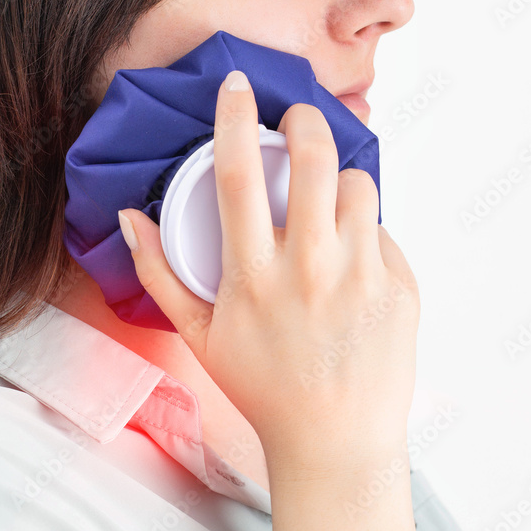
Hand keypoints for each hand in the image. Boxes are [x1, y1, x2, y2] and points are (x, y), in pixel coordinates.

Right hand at [117, 69, 419, 475]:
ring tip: (325, 205)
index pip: (240, 176)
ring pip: (358, 185)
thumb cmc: (263, 390)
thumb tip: (130, 219)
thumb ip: (159, 274)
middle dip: (306, 121)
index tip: (236, 88)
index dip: (235, 120)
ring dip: (339, 181)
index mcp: (254, 277)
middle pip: (314, 159)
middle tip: (298, 123)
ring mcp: (361, 277)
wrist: (334, 442)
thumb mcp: (198, 337)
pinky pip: (383, 232)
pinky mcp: (400, 288)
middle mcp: (309, 270)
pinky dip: (364, 234)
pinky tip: (349, 264)